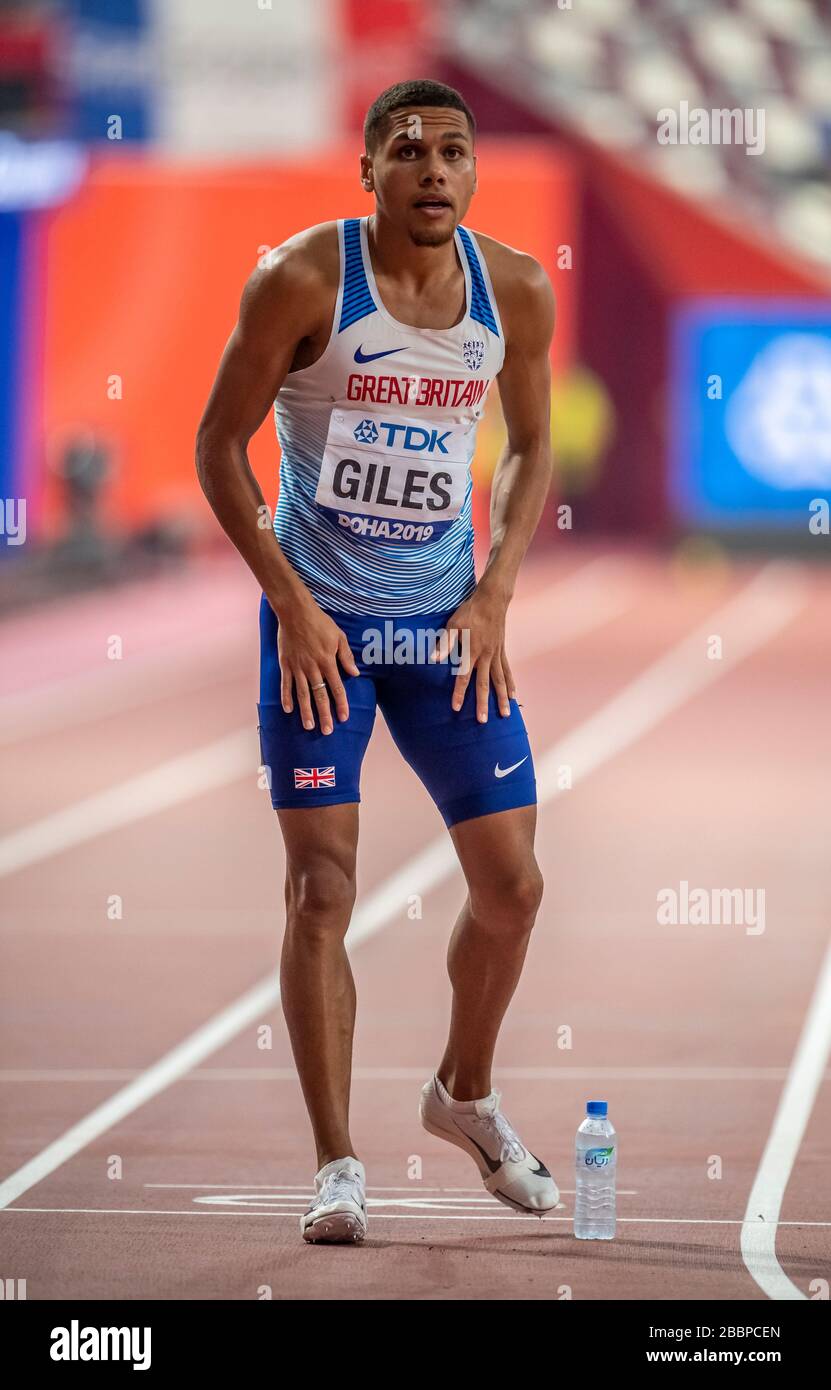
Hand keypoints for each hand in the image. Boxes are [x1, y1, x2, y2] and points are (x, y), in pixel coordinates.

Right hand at [275, 599, 359, 733]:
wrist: (295, 612)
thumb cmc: (320, 622)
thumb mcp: (339, 636)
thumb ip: (346, 656)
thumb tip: (355, 673)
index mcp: (328, 661)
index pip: (337, 688)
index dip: (341, 704)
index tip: (343, 718)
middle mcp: (313, 668)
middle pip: (320, 696)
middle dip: (324, 714)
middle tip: (326, 731)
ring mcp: (298, 667)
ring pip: (303, 694)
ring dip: (306, 711)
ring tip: (309, 726)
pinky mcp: (286, 664)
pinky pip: (286, 684)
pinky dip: (286, 697)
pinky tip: (288, 710)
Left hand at [435, 589, 516, 721]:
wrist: (492, 600)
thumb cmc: (469, 611)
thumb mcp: (453, 625)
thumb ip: (444, 644)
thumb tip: (433, 659)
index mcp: (472, 651)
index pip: (464, 677)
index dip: (459, 693)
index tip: (456, 708)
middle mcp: (486, 656)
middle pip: (484, 684)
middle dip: (482, 704)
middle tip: (482, 721)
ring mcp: (496, 654)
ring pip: (500, 681)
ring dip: (501, 699)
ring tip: (505, 715)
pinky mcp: (502, 651)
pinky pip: (507, 671)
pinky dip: (510, 684)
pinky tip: (512, 695)